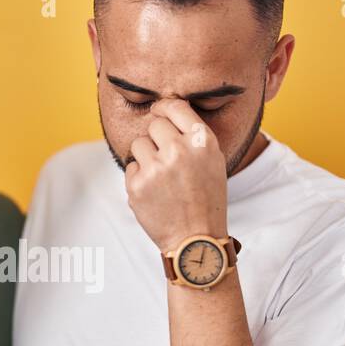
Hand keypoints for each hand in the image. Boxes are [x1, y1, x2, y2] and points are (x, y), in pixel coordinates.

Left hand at [123, 98, 228, 252]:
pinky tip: (154, 192)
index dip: (163, 107)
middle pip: (154, 125)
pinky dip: (139, 178)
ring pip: (138, 144)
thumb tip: (163, 110)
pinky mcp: (137, 185)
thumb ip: (192, 136)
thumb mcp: (213, 161)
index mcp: (202, 141)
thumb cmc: (206, 199)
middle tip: (166, 159)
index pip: (175, 106)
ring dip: (146, 157)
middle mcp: (179, 150)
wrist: (195, 239)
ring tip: (162, 178)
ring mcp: (156, 167)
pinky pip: (131, 167)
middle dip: (157, 138)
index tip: (157, 110)